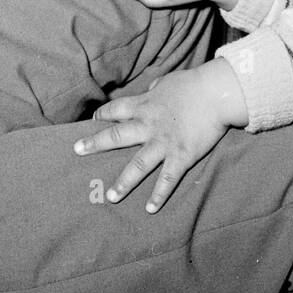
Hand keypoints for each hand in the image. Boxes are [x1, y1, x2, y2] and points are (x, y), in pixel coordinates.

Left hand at [73, 60, 247, 211]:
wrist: (215, 93)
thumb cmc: (192, 84)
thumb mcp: (167, 83)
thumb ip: (155, 90)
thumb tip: (151, 90)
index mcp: (145, 105)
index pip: (116, 110)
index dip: (102, 115)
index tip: (92, 121)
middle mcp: (148, 125)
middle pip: (116, 136)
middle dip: (95, 144)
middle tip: (77, 151)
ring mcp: (163, 143)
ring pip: (138, 165)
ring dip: (123, 183)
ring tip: (111, 197)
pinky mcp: (180, 156)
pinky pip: (167, 179)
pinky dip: (158, 195)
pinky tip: (150, 209)